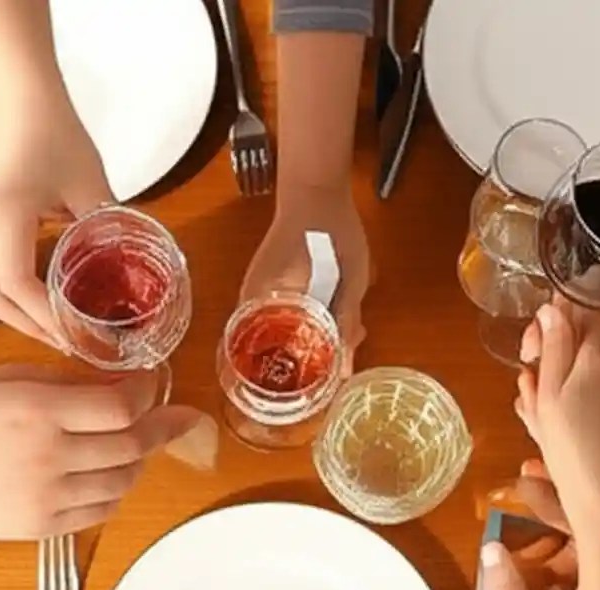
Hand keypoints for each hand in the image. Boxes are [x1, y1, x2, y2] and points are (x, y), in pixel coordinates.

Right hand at [0, 105, 113, 344]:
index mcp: (4, 217)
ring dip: (22, 314)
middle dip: (32, 328)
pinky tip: (45, 301)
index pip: (17, 285)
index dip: (46, 318)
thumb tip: (131, 277)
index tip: (79, 337)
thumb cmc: (57, 136)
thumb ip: (108, 232)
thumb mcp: (92, 186)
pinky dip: (15, 294)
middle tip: (71, 345)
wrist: (22, 102)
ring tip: (62, 329)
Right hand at [0, 366, 200, 554]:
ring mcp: (47, 497)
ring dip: (141, 458)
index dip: (150, 393)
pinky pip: (102, 510)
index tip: (154, 381)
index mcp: (37, 411)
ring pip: (124, 480)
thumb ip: (61, 380)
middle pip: (132, 444)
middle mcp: (48, 456)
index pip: (122, 407)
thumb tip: (115, 381)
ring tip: (140, 440)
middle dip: (164, 425)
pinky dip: (117, 489)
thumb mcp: (0, 378)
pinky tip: (113, 471)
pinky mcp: (42, 527)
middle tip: (180, 414)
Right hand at [241, 187, 369, 374]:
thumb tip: (344, 370)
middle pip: (270, 347)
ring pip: (277, 331)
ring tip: (343, 341)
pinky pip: (279, 315)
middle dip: (305, 360)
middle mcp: (250, 300)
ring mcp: (255, 290)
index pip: (260, 357)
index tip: (315, 389)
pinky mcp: (267, 283)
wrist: (316, 190)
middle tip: (340, 363)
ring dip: (308, 341)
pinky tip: (331, 323)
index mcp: (261, 301)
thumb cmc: (332, 231)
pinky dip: (303, 325)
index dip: (288, 377)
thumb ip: (345, 323)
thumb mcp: (349, 281)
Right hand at [480, 459, 579, 589]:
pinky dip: (554, 563)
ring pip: (581, 555)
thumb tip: (492, 552)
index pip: (589, 528)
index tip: (530, 483)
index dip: (558, 501)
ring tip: (518, 524)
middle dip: (553, 509)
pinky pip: (578, 578)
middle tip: (526, 484)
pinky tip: (531, 565)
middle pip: (587, 534)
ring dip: (549, 537)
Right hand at [514, 298, 599, 545]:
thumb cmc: (573, 452)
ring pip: (589, 373)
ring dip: (560, 385)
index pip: (579, 311)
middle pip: (585, 343)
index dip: (548, 323)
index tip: (527, 351)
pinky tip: (559, 433)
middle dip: (552, 358)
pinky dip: (578, 404)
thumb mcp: (550, 395)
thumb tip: (554, 306)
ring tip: (537, 417)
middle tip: (528, 389)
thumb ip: (553, 346)